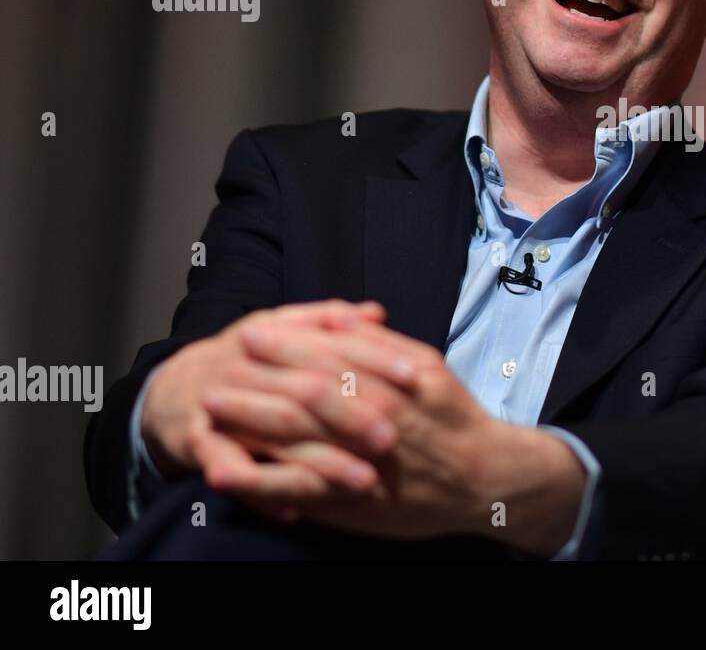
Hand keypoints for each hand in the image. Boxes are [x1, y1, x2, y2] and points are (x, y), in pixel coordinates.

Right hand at [141, 300, 417, 516]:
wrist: (171, 390)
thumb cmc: (244, 360)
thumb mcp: (283, 329)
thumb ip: (329, 320)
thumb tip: (377, 312)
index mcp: (274, 333)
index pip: (332, 342)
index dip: (375, 357)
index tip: (414, 376)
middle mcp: (249, 366)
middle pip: (307, 390)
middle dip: (352, 416)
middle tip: (394, 439)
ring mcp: (222, 406)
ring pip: (277, 435)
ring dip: (320, 462)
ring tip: (363, 482)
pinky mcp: (199, 443)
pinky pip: (235, 473)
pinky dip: (265, 494)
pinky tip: (297, 512)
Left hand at [213, 322, 587, 555]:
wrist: (483, 478)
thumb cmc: (453, 418)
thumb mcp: (427, 365)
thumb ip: (380, 342)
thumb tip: (337, 315)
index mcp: (389, 380)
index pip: (327, 354)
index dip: (286, 342)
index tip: (251, 331)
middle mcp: (372, 416)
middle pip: (302, 390)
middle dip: (256, 376)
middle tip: (218, 361)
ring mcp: (360, 457)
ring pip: (294, 436)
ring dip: (247, 419)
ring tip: (207, 407)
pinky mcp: (351, 497)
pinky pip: (297, 488)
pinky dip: (257, 480)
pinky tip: (224, 472)